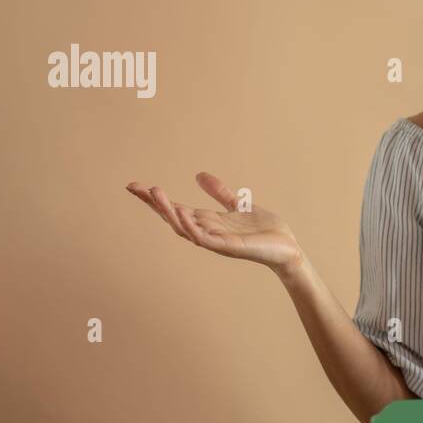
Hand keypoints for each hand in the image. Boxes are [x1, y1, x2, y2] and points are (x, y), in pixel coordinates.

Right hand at [125, 172, 302, 274]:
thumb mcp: (239, 205)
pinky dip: (191, 226)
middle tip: (136, 188)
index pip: (175, 208)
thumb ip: (220, 193)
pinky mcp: (227, 247)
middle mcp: (207, 232)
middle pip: (173, 218)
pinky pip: (203, 238)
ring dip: (168, 211)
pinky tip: (182, 211)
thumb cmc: (264, 230)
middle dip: (154, 204)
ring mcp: (215, 241)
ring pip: (183, 227)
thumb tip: (199, 175)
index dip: (156, 199)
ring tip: (155, 193)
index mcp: (208, 221)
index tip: (135, 186)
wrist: (287, 247)